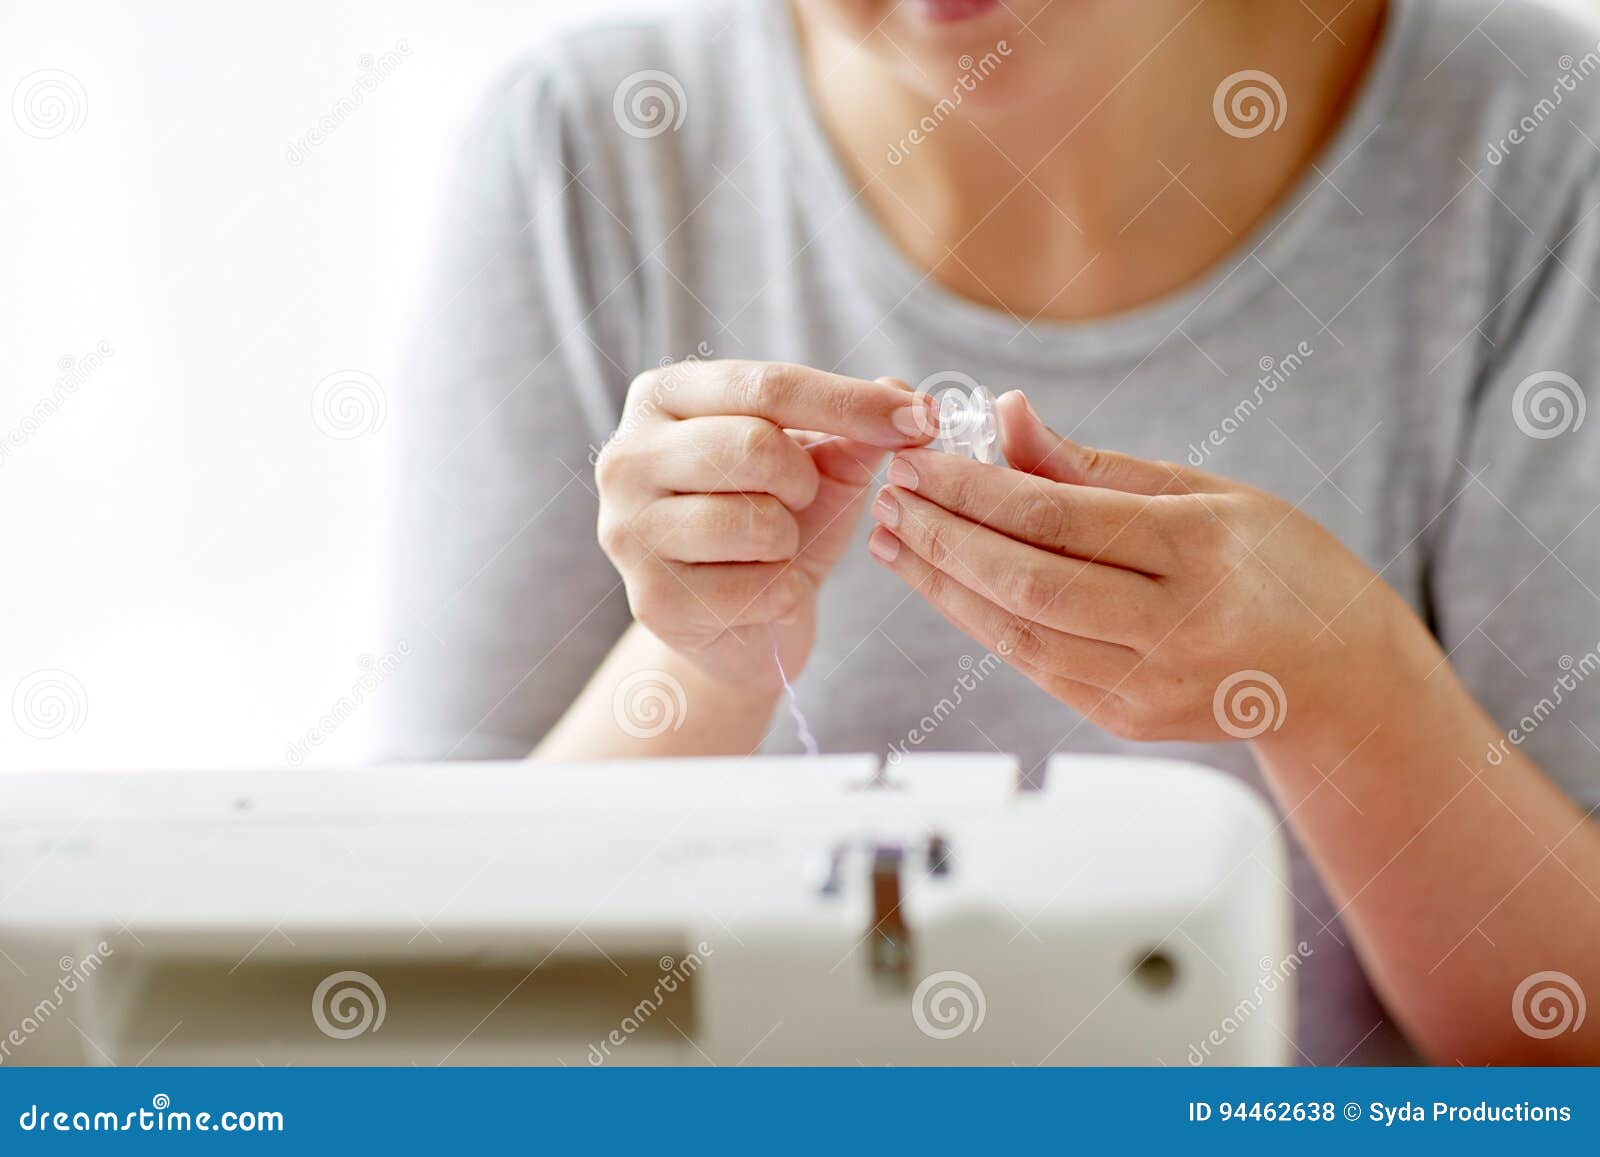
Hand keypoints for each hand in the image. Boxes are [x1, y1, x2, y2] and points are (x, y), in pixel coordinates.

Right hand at [596, 360, 934, 689]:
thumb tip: (906, 393)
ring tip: (770, 547)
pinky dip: (782, 592)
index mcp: (664, 397)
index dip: (853, 402)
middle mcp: (626, 455)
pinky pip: (755, 589)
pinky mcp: (650, 599)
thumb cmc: (775, 522)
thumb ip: (857, 427)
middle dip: (806, 480)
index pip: (768, 385)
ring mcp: (628, 528)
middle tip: (800, 499)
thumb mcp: (821, 464)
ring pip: (756, 521)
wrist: (741, 622)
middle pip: (755, 446)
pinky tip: (759, 591)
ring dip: (790, 540)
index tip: (920, 418)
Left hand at [865, 390, 1416, 743]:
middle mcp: (1175, 624)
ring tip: (893, 539)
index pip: (1056, 518)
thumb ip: (1093, 465)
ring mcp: (1151, 684)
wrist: (1338, 676)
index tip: (917, 461)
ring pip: (1017, 634)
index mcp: (1199, 549)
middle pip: (1025, 581)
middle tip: (889, 496)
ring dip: (942, 584)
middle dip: (941, 537)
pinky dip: (980, 621)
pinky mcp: (1128, 721)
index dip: (972, 490)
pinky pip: (1034, 667)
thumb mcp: (1203, 491)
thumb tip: (1003, 416)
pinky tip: (943, 583)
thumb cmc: (1276, 563)